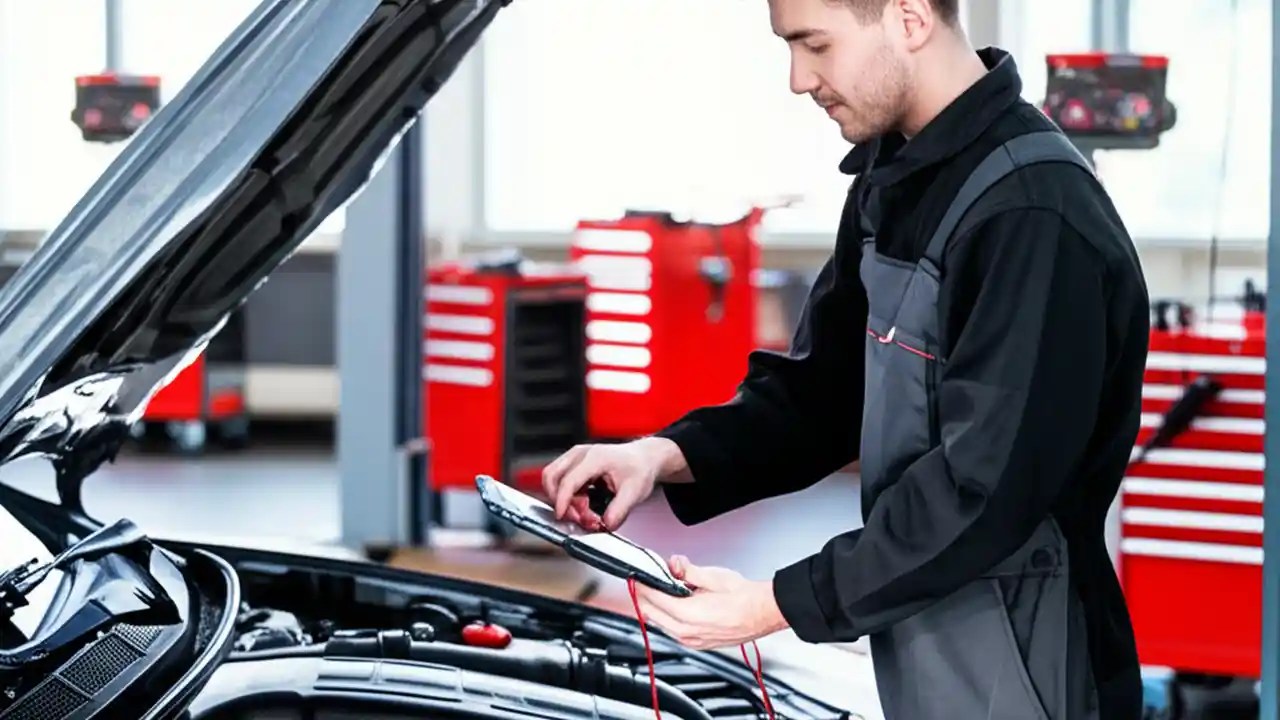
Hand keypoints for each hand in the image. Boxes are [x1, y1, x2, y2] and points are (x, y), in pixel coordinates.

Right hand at [541, 437, 682, 530]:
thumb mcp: (634, 492)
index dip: (562, 501)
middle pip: (551, 477)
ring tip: (584, 511)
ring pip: (552, 479)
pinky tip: (583, 504)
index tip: (562, 516)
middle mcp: (581, 454)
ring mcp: (575, 457)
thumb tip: (605, 524)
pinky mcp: (573, 463)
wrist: (644, 458)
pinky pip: (559, 480)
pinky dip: (566, 496)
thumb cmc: (639, 468)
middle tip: (578, 517)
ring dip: (563, 499)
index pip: (569, 480)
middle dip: (559, 501)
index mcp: (596, 458)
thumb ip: (619, 510)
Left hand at [634, 555, 788, 649]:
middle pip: (651, 614)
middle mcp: (686, 632)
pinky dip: (667, 617)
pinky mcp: (697, 644)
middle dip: (644, 596)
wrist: (763, 613)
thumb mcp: (713, 576)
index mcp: (687, 614)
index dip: (641, 584)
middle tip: (641, 581)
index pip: (652, 598)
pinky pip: (672, 631)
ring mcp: (691, 641)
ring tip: (658, 590)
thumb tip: (673, 564)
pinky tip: (673, 605)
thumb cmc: (744, 597)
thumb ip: (687, 570)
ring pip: (660, 624)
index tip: (636, 576)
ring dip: (654, 608)